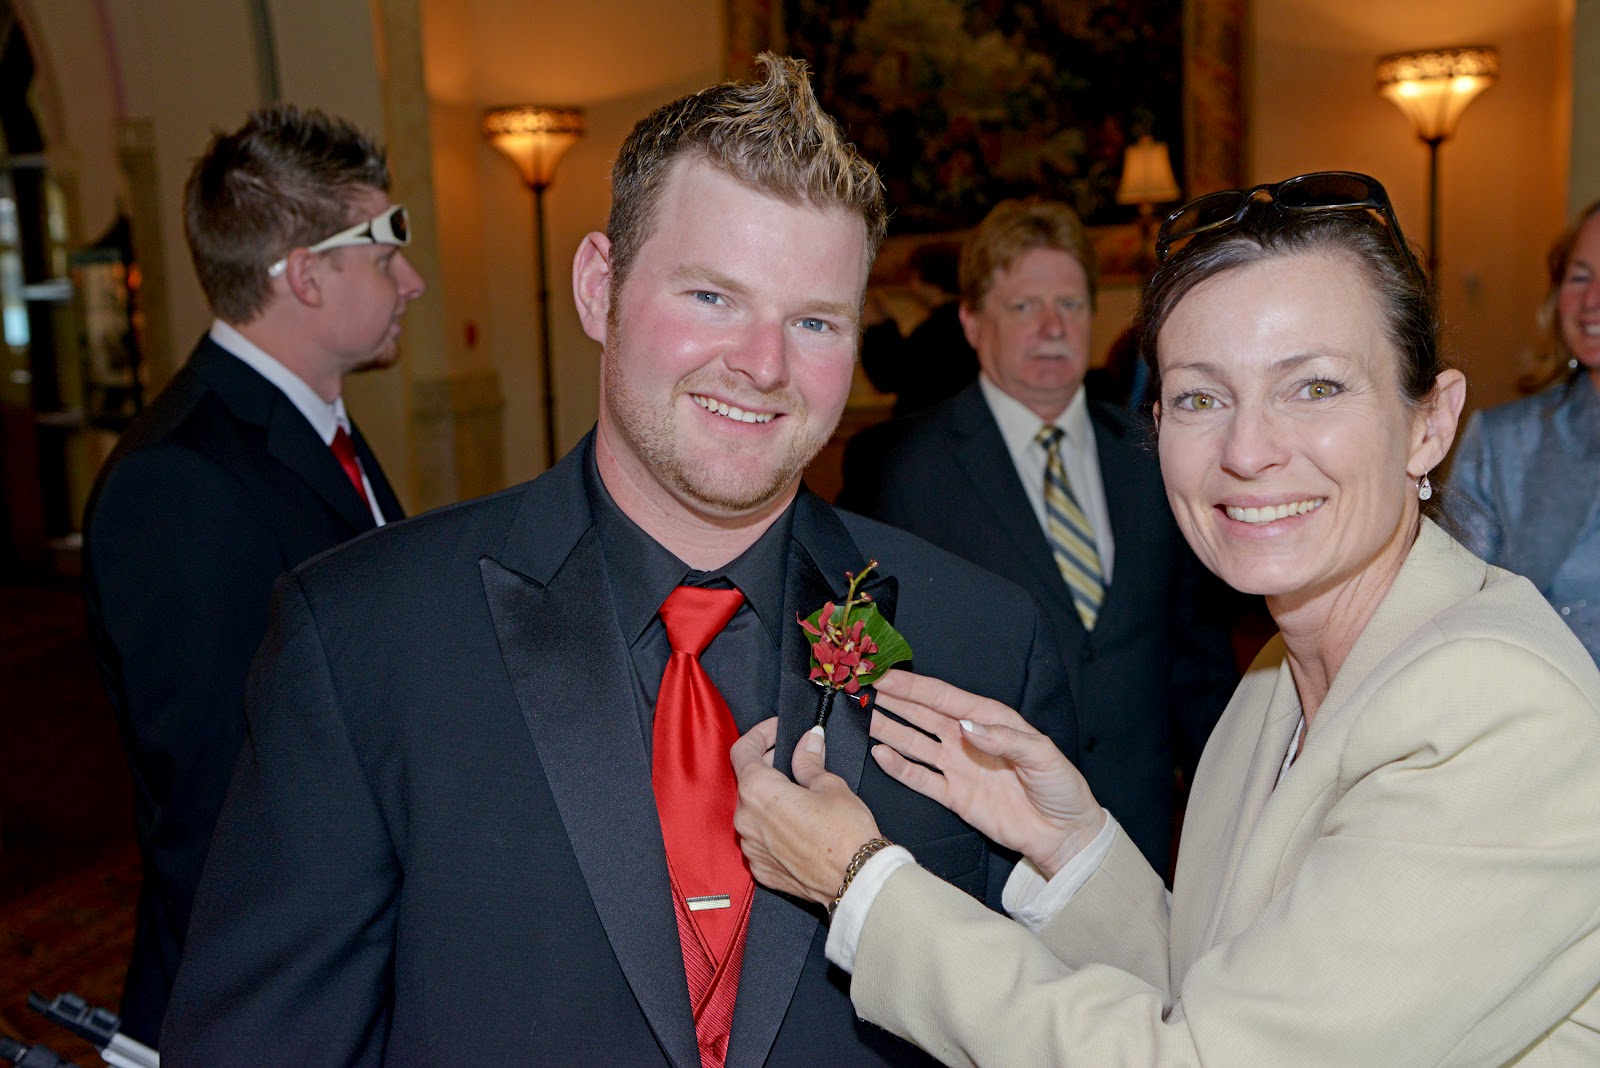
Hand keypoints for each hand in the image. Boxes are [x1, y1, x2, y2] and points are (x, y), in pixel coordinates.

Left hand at [732, 718, 882, 905]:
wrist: (855, 880)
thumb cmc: (845, 831)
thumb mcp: (829, 785)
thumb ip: (809, 760)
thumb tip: (808, 740)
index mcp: (758, 791)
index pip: (742, 751)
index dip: (760, 734)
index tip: (778, 729)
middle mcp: (746, 819)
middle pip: (747, 781)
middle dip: (768, 765)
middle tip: (794, 757)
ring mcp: (751, 847)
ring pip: (753, 811)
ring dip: (770, 798)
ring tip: (799, 793)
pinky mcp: (761, 869)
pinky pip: (760, 839)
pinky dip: (773, 826)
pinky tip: (797, 823)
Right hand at [870, 670, 1103, 878]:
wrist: (1064, 834)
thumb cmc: (1061, 787)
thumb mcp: (1042, 755)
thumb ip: (1004, 739)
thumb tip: (965, 728)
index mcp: (989, 720)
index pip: (943, 697)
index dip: (912, 686)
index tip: (884, 676)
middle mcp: (968, 739)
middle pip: (922, 715)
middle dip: (893, 700)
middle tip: (862, 687)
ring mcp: (958, 767)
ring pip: (915, 743)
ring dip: (889, 729)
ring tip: (862, 716)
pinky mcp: (954, 796)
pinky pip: (920, 778)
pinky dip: (899, 767)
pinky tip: (879, 754)